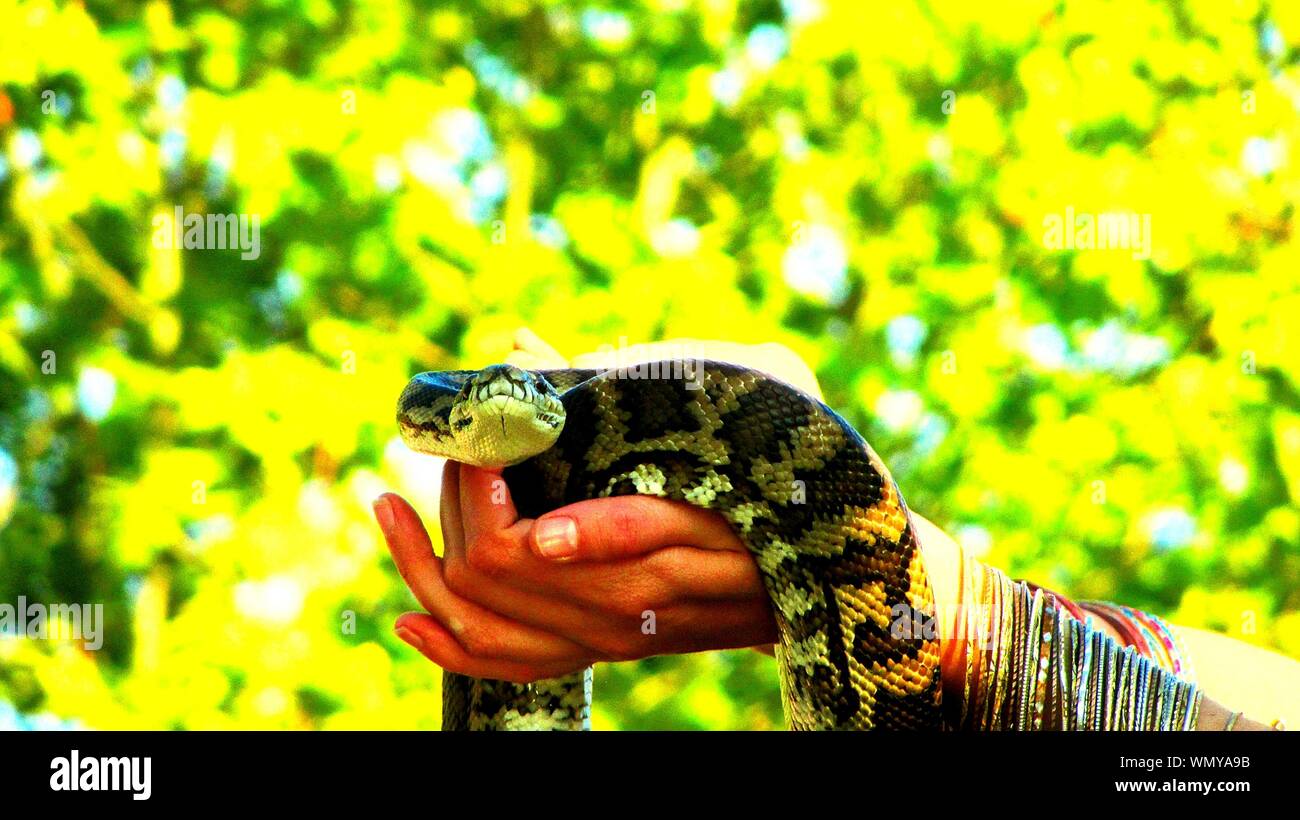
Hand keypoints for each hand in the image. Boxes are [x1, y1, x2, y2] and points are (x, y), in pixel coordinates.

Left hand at [376, 461, 776, 683]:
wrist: (796, 590)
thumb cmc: (756, 533)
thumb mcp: (705, 514)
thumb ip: (623, 526)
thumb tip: (539, 536)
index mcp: (607, 589)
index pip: (496, 546)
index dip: (473, 485)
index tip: (480, 429)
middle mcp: (585, 629)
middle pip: (471, 580)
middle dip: (444, 506)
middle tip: (448, 445)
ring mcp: (583, 646)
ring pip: (471, 628)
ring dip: (416, 568)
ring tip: (384, 509)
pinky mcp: (587, 650)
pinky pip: (502, 667)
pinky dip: (447, 647)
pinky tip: (409, 624)